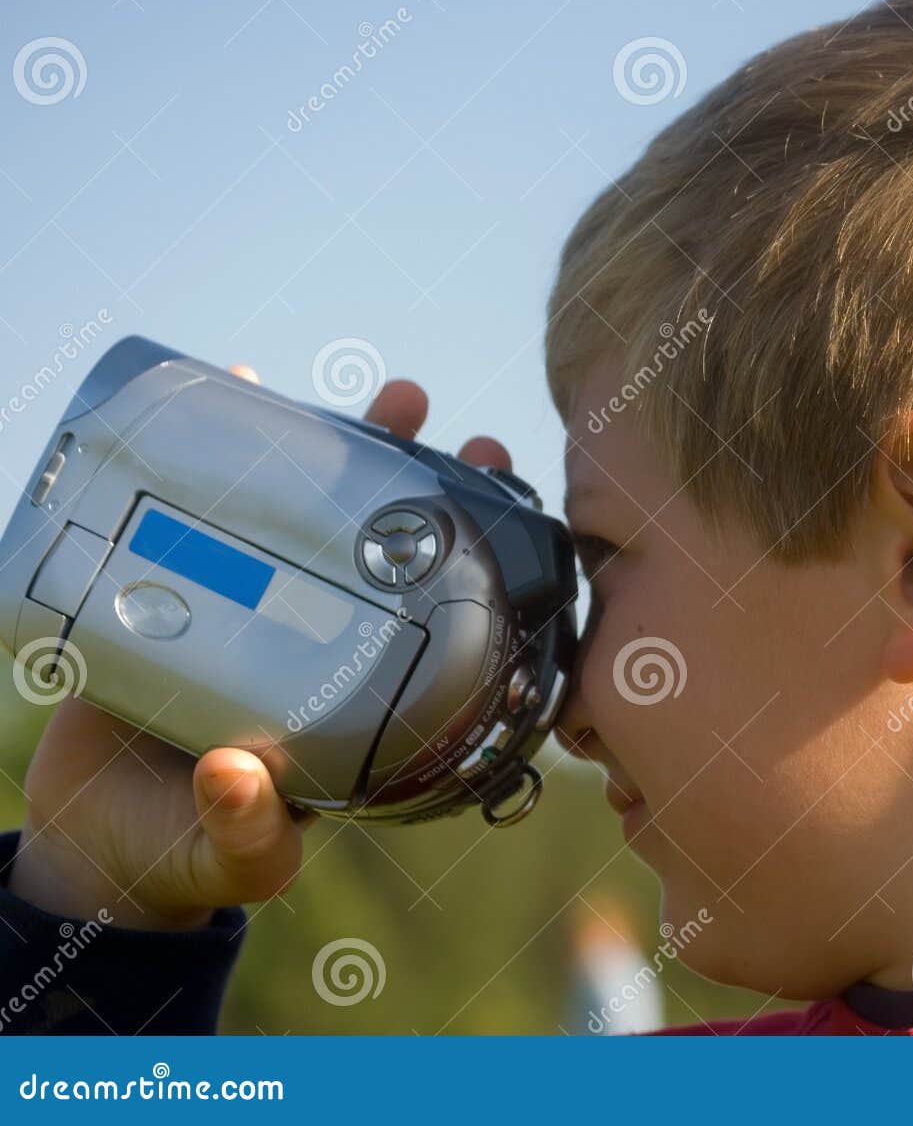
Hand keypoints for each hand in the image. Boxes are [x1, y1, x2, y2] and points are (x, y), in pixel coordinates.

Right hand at [7, 366, 511, 929]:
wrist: (96, 847)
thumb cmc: (182, 853)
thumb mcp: (230, 853)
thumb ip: (243, 832)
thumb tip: (235, 779)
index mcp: (359, 695)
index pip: (429, 607)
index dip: (462, 549)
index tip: (489, 481)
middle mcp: (320, 640)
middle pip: (373, 542)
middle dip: (402, 471)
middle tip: (417, 407)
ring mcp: (255, 609)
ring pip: (302, 513)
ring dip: (325, 444)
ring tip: (346, 386)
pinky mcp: (182, 593)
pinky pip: (210, 508)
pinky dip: (218, 451)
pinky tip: (234, 388)